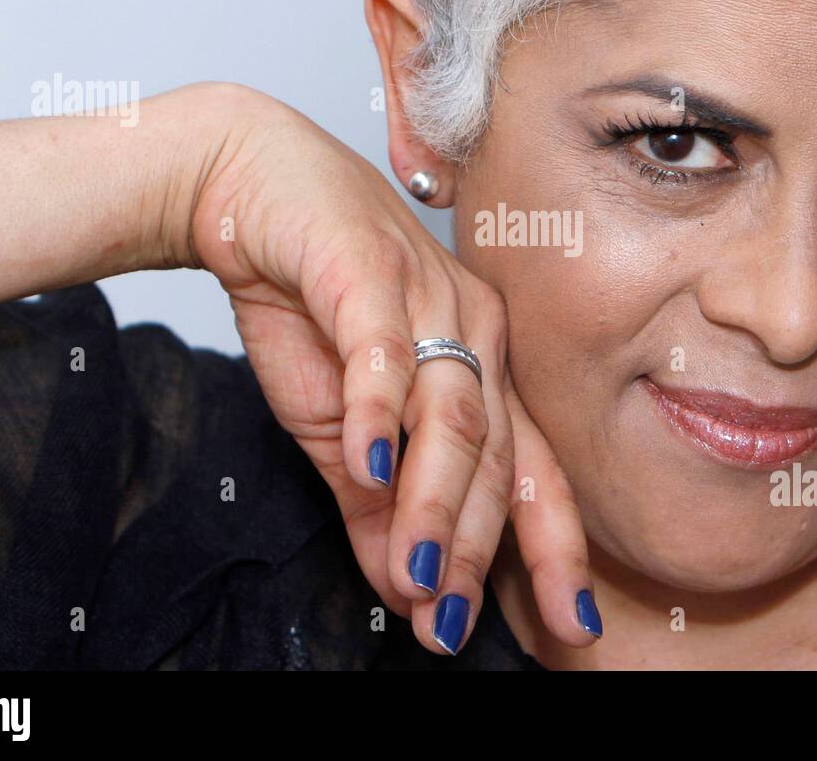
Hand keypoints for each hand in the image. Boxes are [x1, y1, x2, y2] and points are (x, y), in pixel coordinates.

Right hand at [188, 83, 598, 654]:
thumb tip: (409, 591)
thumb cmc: (306, 300)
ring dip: (437, 501)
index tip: (572, 626)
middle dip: (482, 547)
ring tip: (424, 575)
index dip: (552, 548)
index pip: (530, 468)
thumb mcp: (338, 426)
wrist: (244, 190)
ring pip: (450, 410)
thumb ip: (374, 506)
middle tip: (455, 624)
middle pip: (497, 452)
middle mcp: (474, 328)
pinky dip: (377, 408)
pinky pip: (382, 344)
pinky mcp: (366, 266)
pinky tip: (369, 463)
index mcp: (482, 364)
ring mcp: (427, 294)